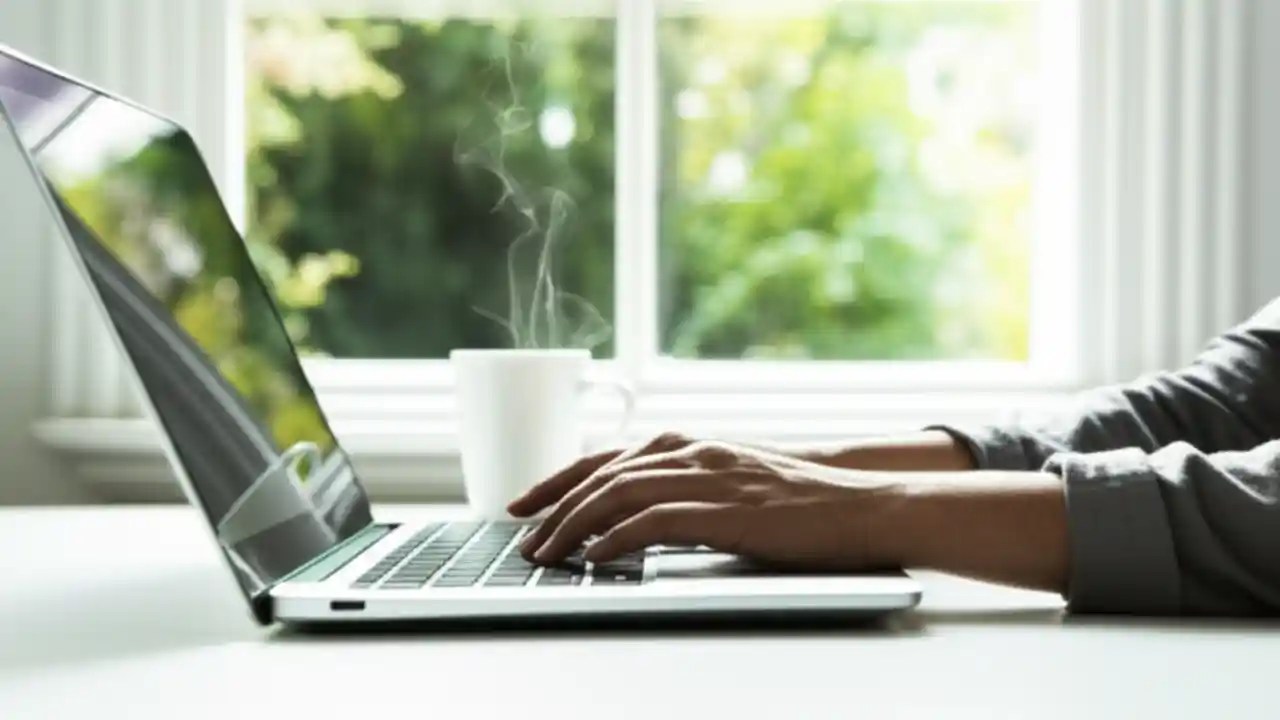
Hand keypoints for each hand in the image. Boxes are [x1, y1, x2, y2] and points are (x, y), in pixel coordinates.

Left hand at [508, 433, 904, 566]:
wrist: (863, 504)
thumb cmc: (801, 503)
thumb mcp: (735, 484)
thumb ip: (689, 489)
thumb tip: (641, 517)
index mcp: (693, 445)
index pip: (609, 457)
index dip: (560, 478)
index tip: (526, 502)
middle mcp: (694, 452)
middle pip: (604, 473)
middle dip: (555, 506)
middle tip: (523, 537)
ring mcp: (710, 477)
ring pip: (619, 492)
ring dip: (574, 524)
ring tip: (547, 554)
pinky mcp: (726, 509)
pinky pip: (654, 520)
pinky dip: (616, 538)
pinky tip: (596, 558)